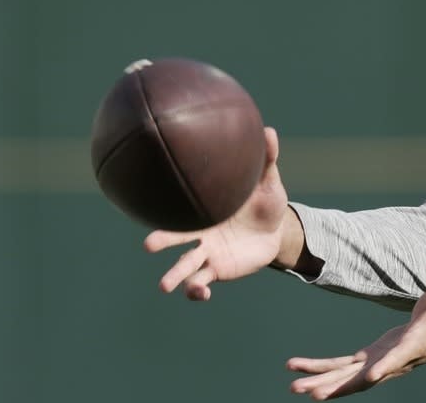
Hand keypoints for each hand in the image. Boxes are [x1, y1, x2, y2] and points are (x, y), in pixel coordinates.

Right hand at [144, 127, 290, 300]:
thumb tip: (268, 130)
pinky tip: (201, 295)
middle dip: (162, 241)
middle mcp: (200, 233)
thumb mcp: (268, 182)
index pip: (182, 210)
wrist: (277, 231)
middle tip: (149, 245)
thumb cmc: (266, 203)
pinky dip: (197, 291)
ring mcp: (207, 254)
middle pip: (175, 238)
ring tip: (165, 285)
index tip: (152, 207)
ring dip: (174, 276)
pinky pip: (201, 284)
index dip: (167, 211)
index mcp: (206, 211)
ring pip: (185, 267)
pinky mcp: (218, 271)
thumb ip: (267, 159)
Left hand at [287, 258, 425, 399]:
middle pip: (363, 378)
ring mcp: (376, 364)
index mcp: (410, 347)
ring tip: (296, 387)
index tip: (372, 377)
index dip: (386, 367)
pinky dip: (319, 369)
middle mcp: (390, 363)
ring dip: (322, 383)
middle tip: (313, 393)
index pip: (398, 358)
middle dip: (338, 386)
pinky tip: (297, 368)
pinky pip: (340, 368)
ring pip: (346, 378)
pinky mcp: (366, 360)